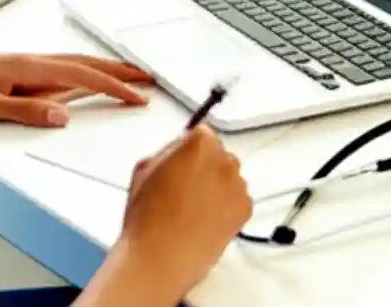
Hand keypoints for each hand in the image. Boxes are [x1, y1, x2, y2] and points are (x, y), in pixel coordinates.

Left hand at [0, 49, 153, 126]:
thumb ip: (26, 112)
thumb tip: (64, 116)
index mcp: (28, 67)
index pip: (83, 76)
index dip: (114, 87)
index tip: (138, 97)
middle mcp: (30, 61)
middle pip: (86, 63)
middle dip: (120, 70)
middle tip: (148, 78)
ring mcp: (23, 64)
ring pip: (75, 63)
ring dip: (104, 68)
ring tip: (125, 74)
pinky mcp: (14, 69)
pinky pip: (60, 67)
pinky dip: (82, 70)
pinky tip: (82, 78)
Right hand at [117, 127, 252, 297]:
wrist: (161, 256)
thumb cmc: (147, 216)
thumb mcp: (144, 168)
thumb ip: (167, 152)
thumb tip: (178, 152)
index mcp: (200, 143)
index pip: (201, 133)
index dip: (188, 149)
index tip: (181, 162)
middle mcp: (225, 160)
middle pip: (218, 155)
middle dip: (205, 167)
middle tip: (184, 188)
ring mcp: (238, 185)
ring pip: (229, 178)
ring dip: (217, 187)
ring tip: (193, 209)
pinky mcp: (245, 210)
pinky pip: (237, 200)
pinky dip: (226, 207)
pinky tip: (205, 220)